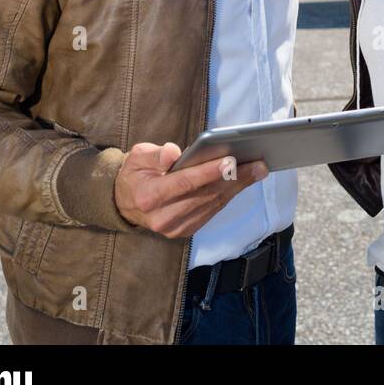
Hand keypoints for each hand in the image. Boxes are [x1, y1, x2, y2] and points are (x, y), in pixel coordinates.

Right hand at [114, 141, 268, 238]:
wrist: (125, 203)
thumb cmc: (135, 174)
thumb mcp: (137, 157)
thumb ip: (155, 154)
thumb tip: (174, 153)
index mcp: (148, 196)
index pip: (184, 183)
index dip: (209, 172)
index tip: (231, 160)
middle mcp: (162, 217)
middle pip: (205, 195)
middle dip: (234, 178)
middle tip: (259, 164)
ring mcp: (175, 228)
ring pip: (213, 204)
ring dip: (238, 186)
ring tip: (257, 170)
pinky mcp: (185, 231)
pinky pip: (212, 211)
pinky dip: (228, 195)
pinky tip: (243, 181)